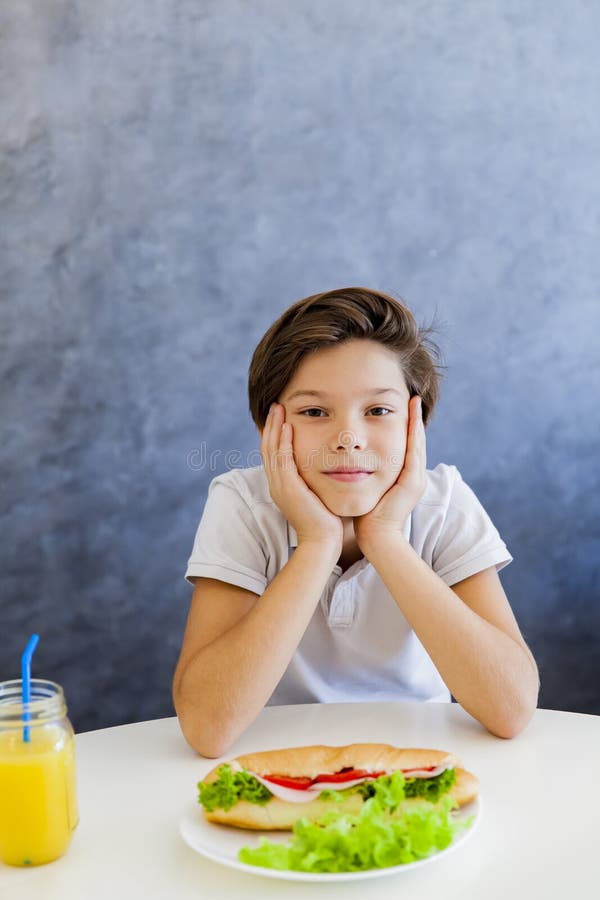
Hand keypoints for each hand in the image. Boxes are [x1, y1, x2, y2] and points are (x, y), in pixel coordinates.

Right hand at [260, 403, 343, 551]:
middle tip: (275, 405)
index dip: (274, 433)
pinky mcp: (288, 489)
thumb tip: (327, 467)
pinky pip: (282, 460)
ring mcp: (280, 487)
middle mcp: (276, 484)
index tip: (280, 416)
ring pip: (271, 450)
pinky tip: (287, 427)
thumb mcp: (318, 495)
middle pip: (267, 448)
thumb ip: (316, 480)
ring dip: (274, 428)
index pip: (273, 454)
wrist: (323, 543)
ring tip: (278, 408)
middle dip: (270, 425)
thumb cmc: (327, 522)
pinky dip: (282, 442)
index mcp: (282, 486)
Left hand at [354, 396, 425, 550]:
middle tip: (413, 397)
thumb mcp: (368, 488)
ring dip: (417, 422)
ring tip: (414, 403)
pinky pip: (414, 453)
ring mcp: (416, 479)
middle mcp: (414, 476)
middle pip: (416, 441)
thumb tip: (354, 461)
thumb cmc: (366, 515)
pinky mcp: (412, 483)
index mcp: (404, 477)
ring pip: (418, 444)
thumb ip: (366, 473)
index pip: (407, 445)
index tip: (403, 406)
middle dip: (414, 419)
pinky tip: (411, 420)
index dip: (406, 426)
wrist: (375, 537)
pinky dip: (414, 435)